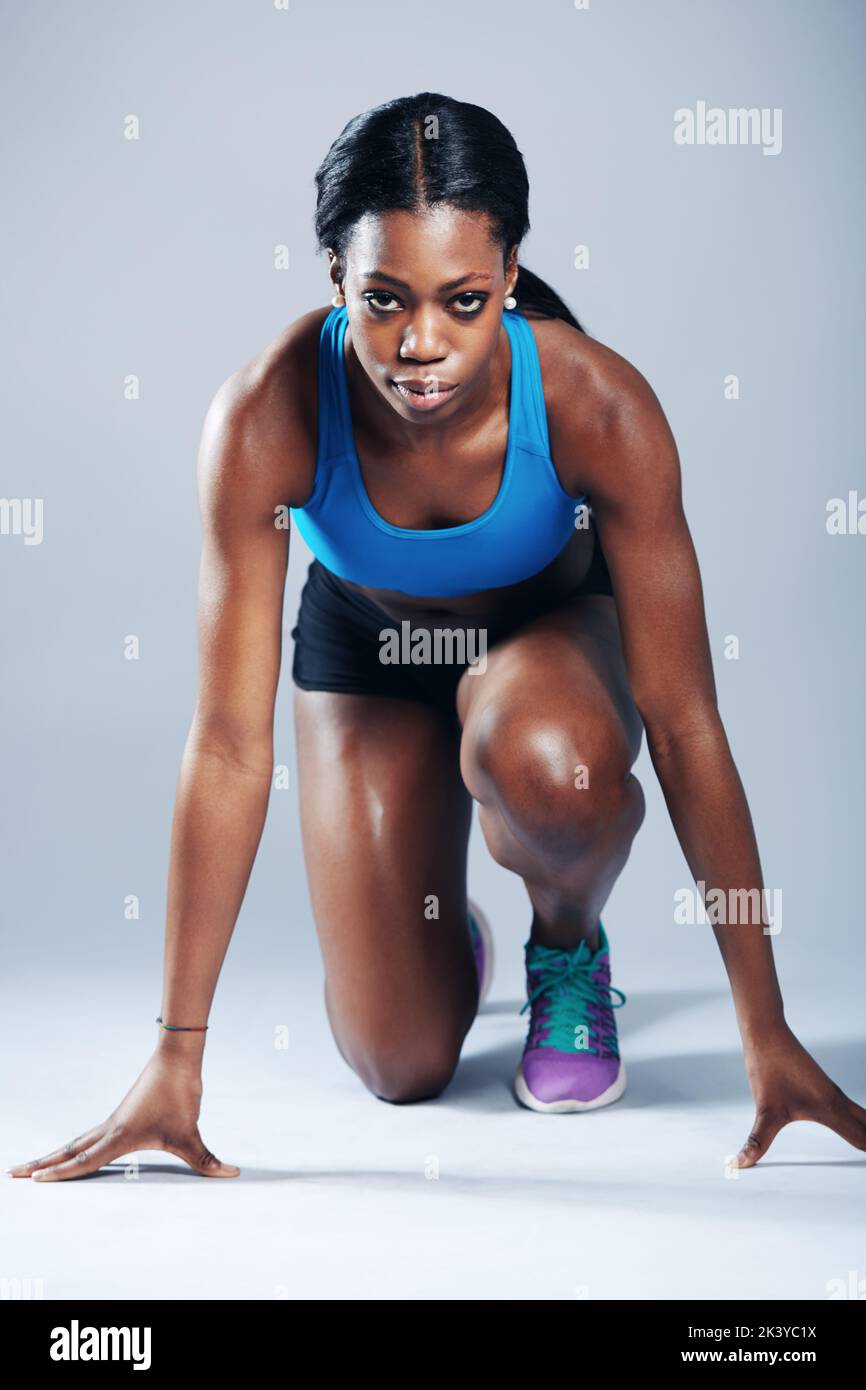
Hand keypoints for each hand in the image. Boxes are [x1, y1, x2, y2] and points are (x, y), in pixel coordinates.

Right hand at [6, 1052, 239, 1180]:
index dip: (61, 1174)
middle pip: (68, 1150)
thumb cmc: (180, 1094)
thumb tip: (230, 1174)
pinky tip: (70, 1151)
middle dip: (41, 1165)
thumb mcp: (192, 1134)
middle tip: (12, 1174)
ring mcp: (113, 1120)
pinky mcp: (121, 1114)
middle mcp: (110, 1128)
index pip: (85, 1161)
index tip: (35, 1181)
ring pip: (75, 1141)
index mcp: (119, 1136)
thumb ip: (207, 1160)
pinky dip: (72, 1146)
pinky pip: (88, 1135)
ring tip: (31, 1166)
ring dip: (53, 1155)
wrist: (177, 1057)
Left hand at [733, 1023, 865, 1167]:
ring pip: (862, 1119)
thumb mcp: (765, 1111)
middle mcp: (838, 1101)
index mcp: (831, 1109)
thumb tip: (739, 1164)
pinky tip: (858, 1131)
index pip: (864, 1140)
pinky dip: (861, 1125)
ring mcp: (833, 1094)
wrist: (766, 1033)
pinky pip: (852, 1112)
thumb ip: (757, 1142)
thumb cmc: (768, 1067)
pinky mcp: (825, 1089)